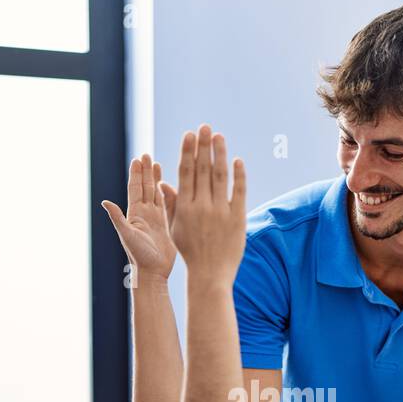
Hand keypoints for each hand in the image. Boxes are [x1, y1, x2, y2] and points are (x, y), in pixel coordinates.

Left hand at [101, 153, 177, 282]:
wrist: (153, 274)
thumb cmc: (139, 257)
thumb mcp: (128, 236)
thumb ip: (117, 218)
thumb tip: (104, 201)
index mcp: (134, 215)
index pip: (135, 189)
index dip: (136, 174)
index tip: (138, 158)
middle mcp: (143, 215)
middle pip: (144, 187)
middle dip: (145, 171)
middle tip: (146, 154)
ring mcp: (154, 220)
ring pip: (155, 194)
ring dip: (154, 179)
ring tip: (156, 163)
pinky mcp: (165, 226)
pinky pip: (165, 205)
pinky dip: (165, 193)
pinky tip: (167, 184)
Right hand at [169, 124, 245, 282]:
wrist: (210, 274)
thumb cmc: (191, 251)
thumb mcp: (176, 228)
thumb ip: (172, 204)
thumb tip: (163, 183)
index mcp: (185, 207)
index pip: (186, 173)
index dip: (188, 151)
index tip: (190, 134)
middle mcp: (202, 207)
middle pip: (203, 169)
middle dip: (203, 145)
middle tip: (205, 126)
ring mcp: (220, 212)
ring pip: (220, 176)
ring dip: (219, 154)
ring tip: (219, 136)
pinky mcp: (237, 219)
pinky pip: (238, 192)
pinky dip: (239, 176)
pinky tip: (237, 160)